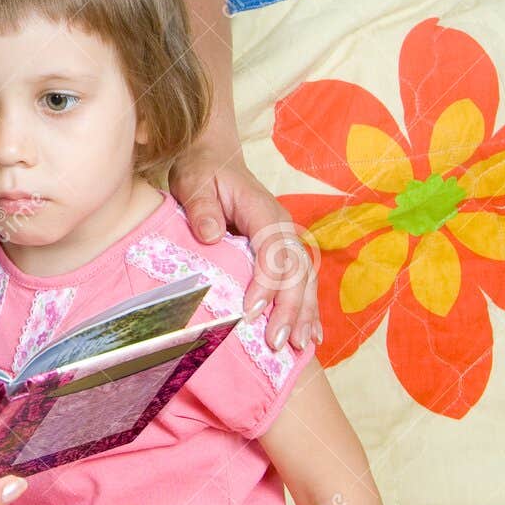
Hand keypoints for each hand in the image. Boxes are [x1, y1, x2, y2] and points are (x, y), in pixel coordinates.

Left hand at [168, 142, 320, 350]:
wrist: (215, 157)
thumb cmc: (202, 170)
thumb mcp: (193, 181)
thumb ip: (202, 207)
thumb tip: (211, 234)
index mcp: (263, 210)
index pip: (273, 251)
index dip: (266, 283)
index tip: (252, 311)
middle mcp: (282, 227)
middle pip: (297, 271)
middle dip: (290, 309)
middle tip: (278, 343)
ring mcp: (286, 240)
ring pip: (305, 280)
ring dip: (304, 314)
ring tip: (299, 347)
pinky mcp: (282, 252)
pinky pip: (302, 283)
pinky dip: (307, 310)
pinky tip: (311, 336)